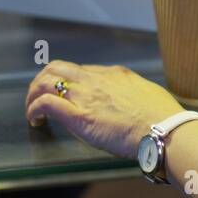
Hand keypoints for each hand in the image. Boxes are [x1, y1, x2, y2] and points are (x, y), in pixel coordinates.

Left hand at [25, 61, 183, 158]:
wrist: (164, 129)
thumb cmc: (163, 118)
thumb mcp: (149, 94)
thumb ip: (135, 94)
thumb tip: (134, 101)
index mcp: (114, 75)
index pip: (82, 71)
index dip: (69, 81)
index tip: (67, 94)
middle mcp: (96, 80)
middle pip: (57, 68)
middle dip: (43, 80)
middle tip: (40, 96)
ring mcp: (86, 96)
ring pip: (46, 82)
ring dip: (34, 94)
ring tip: (33, 109)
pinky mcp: (79, 116)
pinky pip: (46, 103)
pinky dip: (34, 109)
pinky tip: (35, 119)